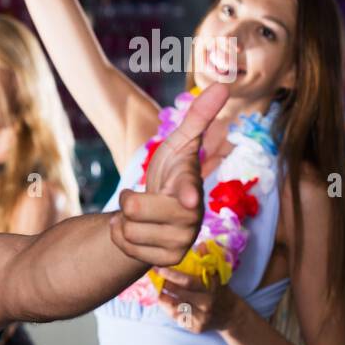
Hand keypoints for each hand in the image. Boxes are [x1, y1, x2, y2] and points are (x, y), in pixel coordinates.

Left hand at [109, 82, 228, 266]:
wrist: (157, 213)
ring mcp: (181, 241)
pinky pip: (125, 247)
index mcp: (191, 187)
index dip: (186, 194)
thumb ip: (199, 117)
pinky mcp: (167, 260)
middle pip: (134, 208)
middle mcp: (192, 217)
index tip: (187, 198)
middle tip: (141, 197)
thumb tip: (223, 84)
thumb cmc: (170, 173)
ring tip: (141, 216)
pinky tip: (136, 231)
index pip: (189, 191)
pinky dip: (121, 236)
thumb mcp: (178, 144)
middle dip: (126, 199)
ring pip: (127, 228)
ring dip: (124, 220)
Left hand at [156, 266, 240, 333]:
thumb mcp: (217, 276)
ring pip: (175, 306)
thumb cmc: (219, 292)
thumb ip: (208, 262)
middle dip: (165, 284)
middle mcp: (207, 304)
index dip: (172, 275)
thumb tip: (201, 244)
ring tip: (157, 288)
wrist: (231, 316)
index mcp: (212, 289)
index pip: (188, 282)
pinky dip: (168, 308)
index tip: (160, 268)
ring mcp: (201, 317)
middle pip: (179, 294)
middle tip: (155, 276)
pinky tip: (164, 300)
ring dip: (163, 296)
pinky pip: (176, 317)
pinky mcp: (196, 327)